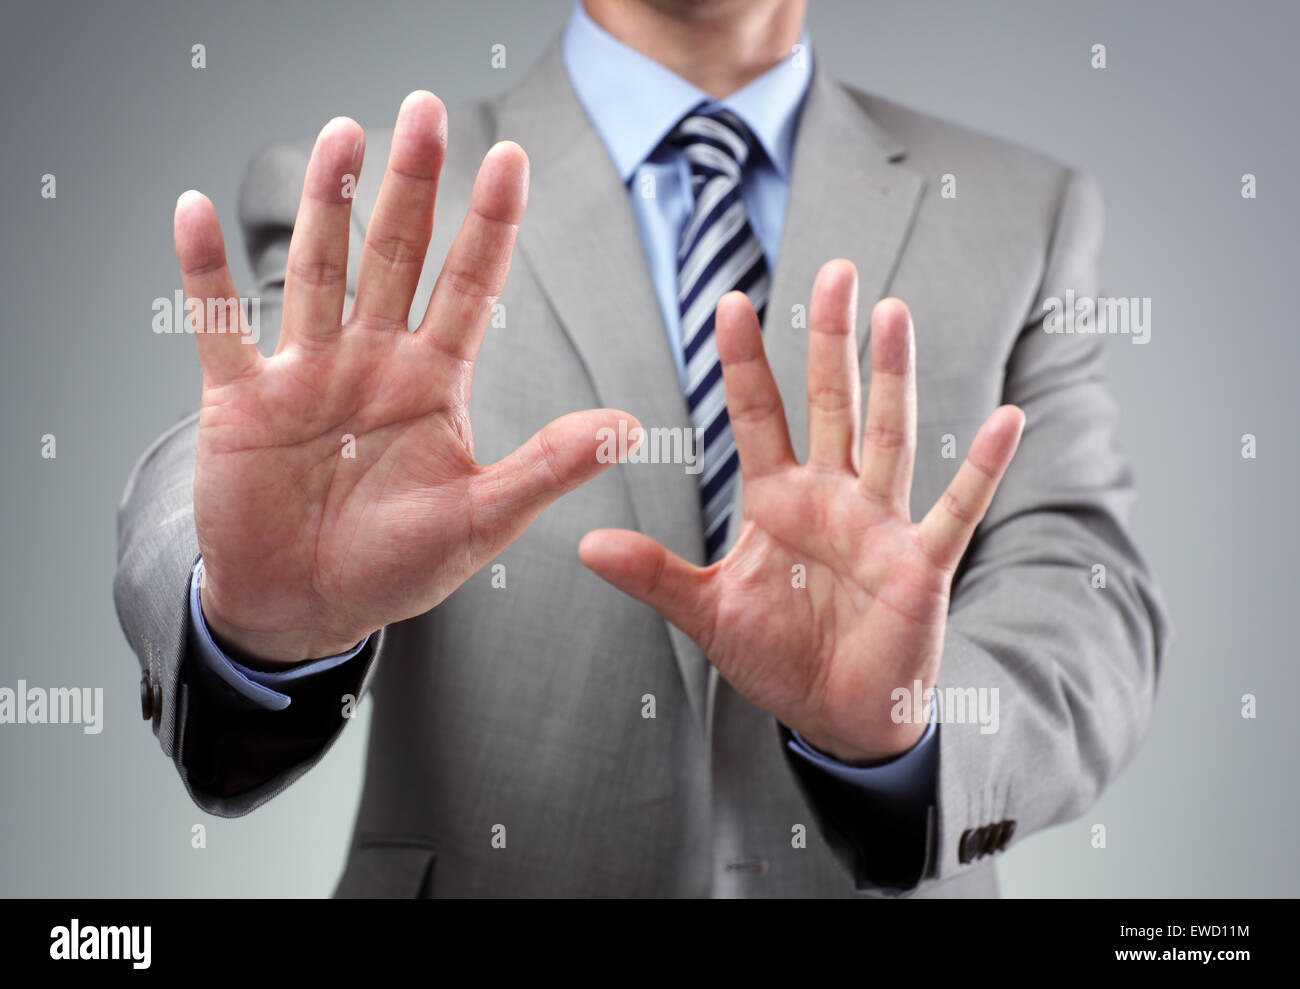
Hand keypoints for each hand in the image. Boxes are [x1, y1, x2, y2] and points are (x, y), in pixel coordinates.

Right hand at [176, 91, 635, 663]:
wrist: (307, 608)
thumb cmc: (395, 567)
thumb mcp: (482, 520)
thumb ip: (546, 468)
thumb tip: (626, 427)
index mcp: (433, 382)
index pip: (469, 286)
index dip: (489, 226)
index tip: (511, 160)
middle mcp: (373, 362)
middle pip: (395, 256)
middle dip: (411, 187)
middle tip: (424, 112)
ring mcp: (306, 374)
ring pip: (317, 271)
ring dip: (325, 206)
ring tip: (340, 139)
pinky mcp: (240, 401)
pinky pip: (219, 328)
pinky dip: (204, 275)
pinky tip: (195, 214)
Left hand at [579, 260, 1024, 763]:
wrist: (834, 715)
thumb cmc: (778, 656)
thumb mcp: (707, 611)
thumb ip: (654, 574)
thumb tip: (584, 542)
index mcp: (778, 499)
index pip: (759, 414)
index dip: (744, 362)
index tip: (728, 303)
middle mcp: (832, 496)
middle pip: (829, 402)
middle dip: (829, 339)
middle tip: (835, 270)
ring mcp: (879, 523)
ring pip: (888, 434)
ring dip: (893, 375)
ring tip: (893, 313)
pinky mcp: (920, 563)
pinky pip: (956, 508)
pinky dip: (982, 467)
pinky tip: (1008, 418)